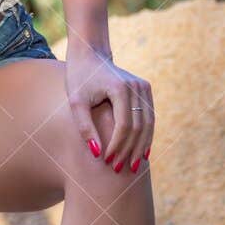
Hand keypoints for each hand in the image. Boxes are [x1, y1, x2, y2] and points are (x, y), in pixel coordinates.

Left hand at [64, 45, 154, 173]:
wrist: (90, 54)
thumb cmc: (78, 78)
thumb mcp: (76, 103)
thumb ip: (85, 128)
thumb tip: (97, 155)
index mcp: (120, 88)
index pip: (124, 126)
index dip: (117, 146)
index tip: (107, 161)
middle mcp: (137, 87)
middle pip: (139, 127)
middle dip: (129, 150)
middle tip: (120, 170)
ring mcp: (144, 87)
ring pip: (148, 124)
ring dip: (141, 146)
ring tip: (132, 166)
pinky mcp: (145, 89)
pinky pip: (149, 117)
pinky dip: (145, 135)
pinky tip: (140, 152)